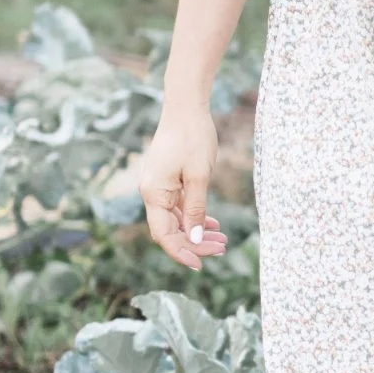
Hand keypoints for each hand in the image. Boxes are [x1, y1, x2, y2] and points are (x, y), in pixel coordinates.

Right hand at [136, 108, 229, 270]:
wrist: (186, 107)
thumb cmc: (193, 137)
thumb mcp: (199, 176)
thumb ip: (196, 209)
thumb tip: (194, 239)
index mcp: (154, 193)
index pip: (164, 234)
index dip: (181, 252)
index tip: (200, 264)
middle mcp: (151, 193)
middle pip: (170, 230)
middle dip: (195, 243)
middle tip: (222, 248)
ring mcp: (158, 187)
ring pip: (176, 220)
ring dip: (197, 232)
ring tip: (222, 239)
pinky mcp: (167, 181)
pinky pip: (178, 207)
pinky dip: (194, 217)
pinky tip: (212, 224)